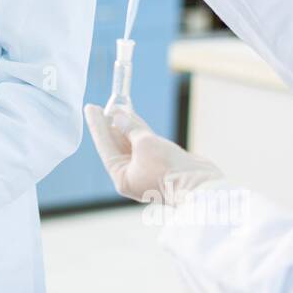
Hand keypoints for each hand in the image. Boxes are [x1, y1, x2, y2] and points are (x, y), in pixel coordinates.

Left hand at [84, 103, 223, 204]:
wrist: (201, 186)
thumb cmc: (170, 170)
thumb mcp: (146, 144)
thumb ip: (130, 129)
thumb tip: (118, 116)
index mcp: (123, 178)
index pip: (105, 147)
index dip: (97, 126)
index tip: (91, 108)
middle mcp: (132, 175)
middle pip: (116, 145)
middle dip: (109, 125)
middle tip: (100, 106)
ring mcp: (147, 169)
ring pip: (131, 143)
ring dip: (125, 125)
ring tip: (117, 106)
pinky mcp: (161, 163)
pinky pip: (145, 143)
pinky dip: (139, 130)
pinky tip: (133, 117)